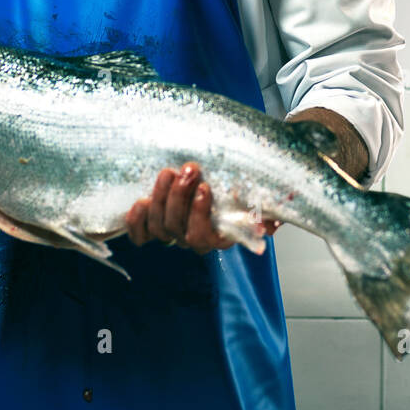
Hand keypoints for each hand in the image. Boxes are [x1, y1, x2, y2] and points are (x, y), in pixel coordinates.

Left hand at [125, 161, 279, 253]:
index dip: (200, 215)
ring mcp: (171, 233)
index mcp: (218, 236)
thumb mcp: (255, 198)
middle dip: (179, 197)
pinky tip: (141, 201)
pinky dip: (137, 221)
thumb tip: (272, 223)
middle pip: (178, 229)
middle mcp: (193, 238)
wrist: (215, 176)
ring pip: (159, 227)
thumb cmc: (237, 187)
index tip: (205, 187)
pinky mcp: (152, 226)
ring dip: (162, 198)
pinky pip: (140, 234)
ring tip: (168, 173)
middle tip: (187, 170)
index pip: (204, 236)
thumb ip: (265, 209)